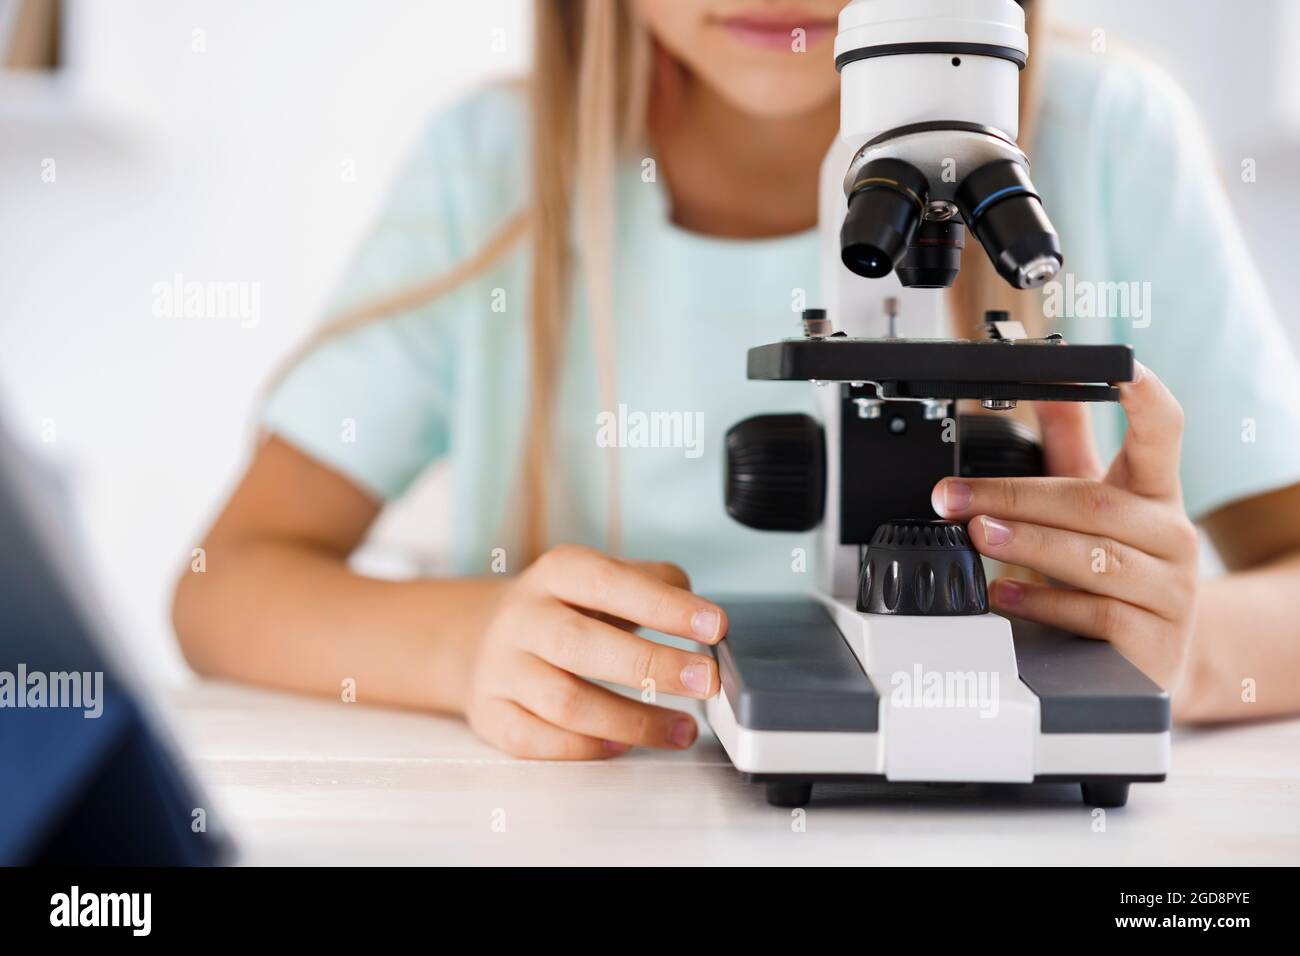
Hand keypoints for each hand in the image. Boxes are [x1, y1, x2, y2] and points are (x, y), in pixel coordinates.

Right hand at [465, 544, 726, 758]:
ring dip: (632, 721)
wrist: (481, 635)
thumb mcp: (602, 580)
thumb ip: (654, 585)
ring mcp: (501, 668)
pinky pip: (538, 741)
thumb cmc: (563, 609)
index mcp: (556, 573)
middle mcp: (523, 617)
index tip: (715, 626)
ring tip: (682, 728)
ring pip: (565, 702)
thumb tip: (703, 615)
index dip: (663, 605)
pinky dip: (586, 747)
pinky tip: (622, 745)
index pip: (609, 582)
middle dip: (653, 666)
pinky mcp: (490, 713)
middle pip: (583, 644)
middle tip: (706, 681)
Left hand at [932, 363, 1198, 689]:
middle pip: (1094, 503)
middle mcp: (1172, 536)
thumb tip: (1043, 386)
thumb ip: (1069, 444)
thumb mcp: (1091, 500)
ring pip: (1094, 558)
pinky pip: (1094, 614)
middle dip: (1014, 497)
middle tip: (955, 497)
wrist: (1156, 652)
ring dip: (1026, 543)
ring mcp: (1171, 590)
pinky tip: (1003, 593)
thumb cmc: (1114, 566)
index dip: (1146, 397)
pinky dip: (1042, 603)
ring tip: (976, 534)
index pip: (1163, 433)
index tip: (1123, 367)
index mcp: (1156, 492)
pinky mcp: (1155, 641)